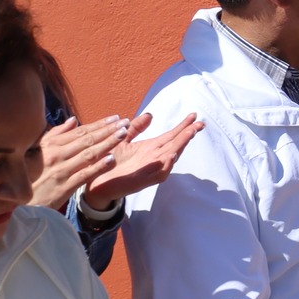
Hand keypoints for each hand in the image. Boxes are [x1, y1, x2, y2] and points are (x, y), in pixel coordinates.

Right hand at [30, 114, 127, 210]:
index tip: (115, 118)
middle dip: (108, 130)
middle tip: (125, 123)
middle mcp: (56, 155)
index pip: (80, 132)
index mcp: (50, 145)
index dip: (99, 124)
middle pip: (87, 140)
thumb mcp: (37, 150)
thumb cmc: (27, 174)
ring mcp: (60, 170)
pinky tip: (111, 159)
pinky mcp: (63, 187)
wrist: (16, 201)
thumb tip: (73, 120)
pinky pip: (84, 175)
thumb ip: (55, 135)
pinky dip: (98, 167)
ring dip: (107, 143)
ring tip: (123, 134)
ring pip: (88, 154)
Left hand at [81, 112, 202, 209]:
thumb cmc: (110, 163)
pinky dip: (166, 165)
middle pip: (175, 144)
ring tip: (190, 133)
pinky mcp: (143, 180)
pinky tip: (171, 155)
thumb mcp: (123, 140)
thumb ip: (136, 128)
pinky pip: (158, 173)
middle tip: (201, 123)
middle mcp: (154, 158)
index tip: (194, 115)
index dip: (182, 126)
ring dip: (181, 145)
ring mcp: (150, 169)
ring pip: (170, 156)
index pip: (171, 135)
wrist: (97, 183)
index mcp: (150, 148)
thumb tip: (150, 115)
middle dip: (187, 133)